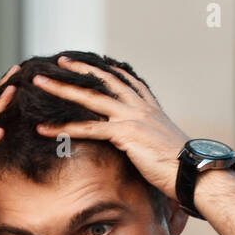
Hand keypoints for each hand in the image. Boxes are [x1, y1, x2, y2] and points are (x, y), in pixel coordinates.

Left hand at [30, 55, 190, 200]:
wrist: (194, 172)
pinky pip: (87, 129)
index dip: (105, 69)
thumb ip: (149, 137)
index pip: (125, 80)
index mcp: (150, 107)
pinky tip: (44, 129)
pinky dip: (63, 128)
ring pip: (89, 98)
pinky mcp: (125, 134)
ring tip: (40, 83)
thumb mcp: (164, 145)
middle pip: (102, 81)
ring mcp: (132, 117)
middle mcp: (140, 107)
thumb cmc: (182, 166)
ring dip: (61, 89)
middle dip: (78, 70)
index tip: (90, 62)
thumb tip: (143, 145)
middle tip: (57, 62)